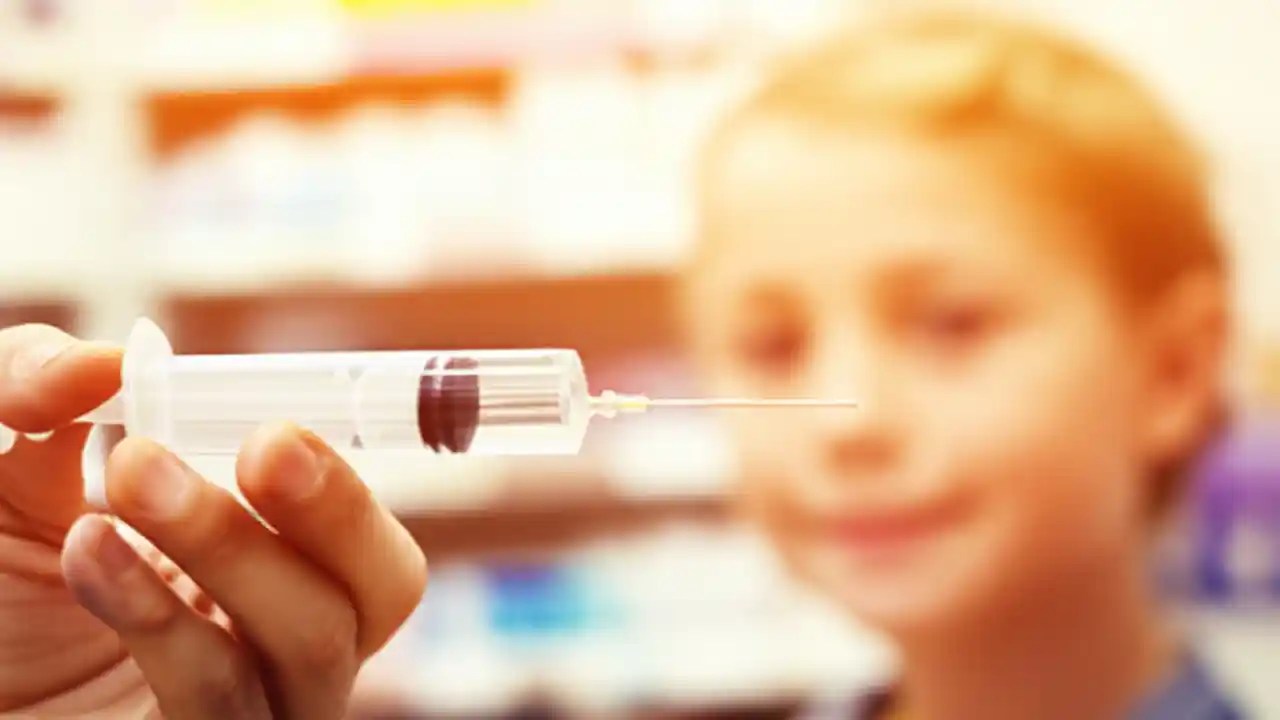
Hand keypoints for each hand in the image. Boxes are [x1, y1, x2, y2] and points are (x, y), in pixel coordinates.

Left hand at [0, 324, 427, 717]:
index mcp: (273, 580)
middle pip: (388, 590)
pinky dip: (160, 611)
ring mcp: (255, 714)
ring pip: (316, 641)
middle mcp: (282, 650)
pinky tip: (89, 553)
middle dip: (338, 508)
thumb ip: (38, 394)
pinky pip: (221, 693)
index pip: (362, 536)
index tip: (273, 419)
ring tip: (133, 475)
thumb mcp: (3, 480)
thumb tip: (107, 359)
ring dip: (233, 545)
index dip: (345, 479)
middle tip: (265, 445)